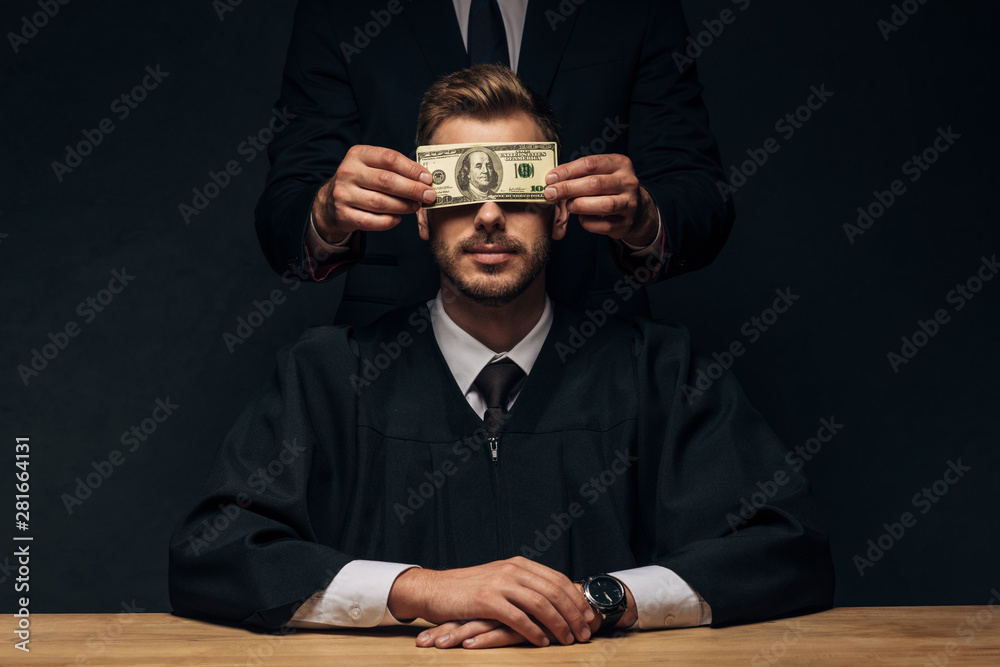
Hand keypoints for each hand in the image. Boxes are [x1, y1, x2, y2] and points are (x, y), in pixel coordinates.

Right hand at [312, 145, 436, 243]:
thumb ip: (395, 169)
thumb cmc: (361, 181)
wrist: (331, 201)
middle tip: (429, 196)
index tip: (428, 179)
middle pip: (387, 181)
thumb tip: (425, 179)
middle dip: (413, 189)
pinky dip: (389, 221)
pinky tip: (397, 218)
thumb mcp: (372, 166)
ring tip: (415, 207)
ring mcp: (343, 194)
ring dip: (403, 206)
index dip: (412, 169)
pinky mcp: (343, 214)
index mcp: (358, 155)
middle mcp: (348, 172)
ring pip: (380, 202)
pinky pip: (372, 221)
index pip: (389, 158)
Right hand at [387, 557, 594, 646]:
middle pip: (553, 591)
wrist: (434, 589)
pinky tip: (542, 641)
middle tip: (584, 632)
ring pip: (540, 604)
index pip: (556, 579)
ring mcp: (499, 584)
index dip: (575, 598)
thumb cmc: (467, 590)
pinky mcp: (487, 601)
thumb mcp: (498, 580)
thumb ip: (522, 586)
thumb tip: (551, 600)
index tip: (588, 615)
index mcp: (518, 564)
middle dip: (573, 613)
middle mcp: (512, 570)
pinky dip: (533, 631)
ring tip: (568, 640)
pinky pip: (518, 618)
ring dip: (559, 624)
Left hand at [543, 154, 657, 247]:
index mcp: (620, 164)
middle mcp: (628, 182)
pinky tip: (582, 218)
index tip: (550, 178)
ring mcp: (629, 203)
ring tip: (568, 206)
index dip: (567, 171)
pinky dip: (587, 222)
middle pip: (595, 183)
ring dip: (579, 205)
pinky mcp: (625, 223)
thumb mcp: (601, 174)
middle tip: (550, 193)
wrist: (636, 210)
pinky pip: (602, 225)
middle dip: (568, 188)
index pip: (590, 164)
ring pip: (602, 205)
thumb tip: (552, 180)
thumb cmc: (609, 188)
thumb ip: (580, 175)